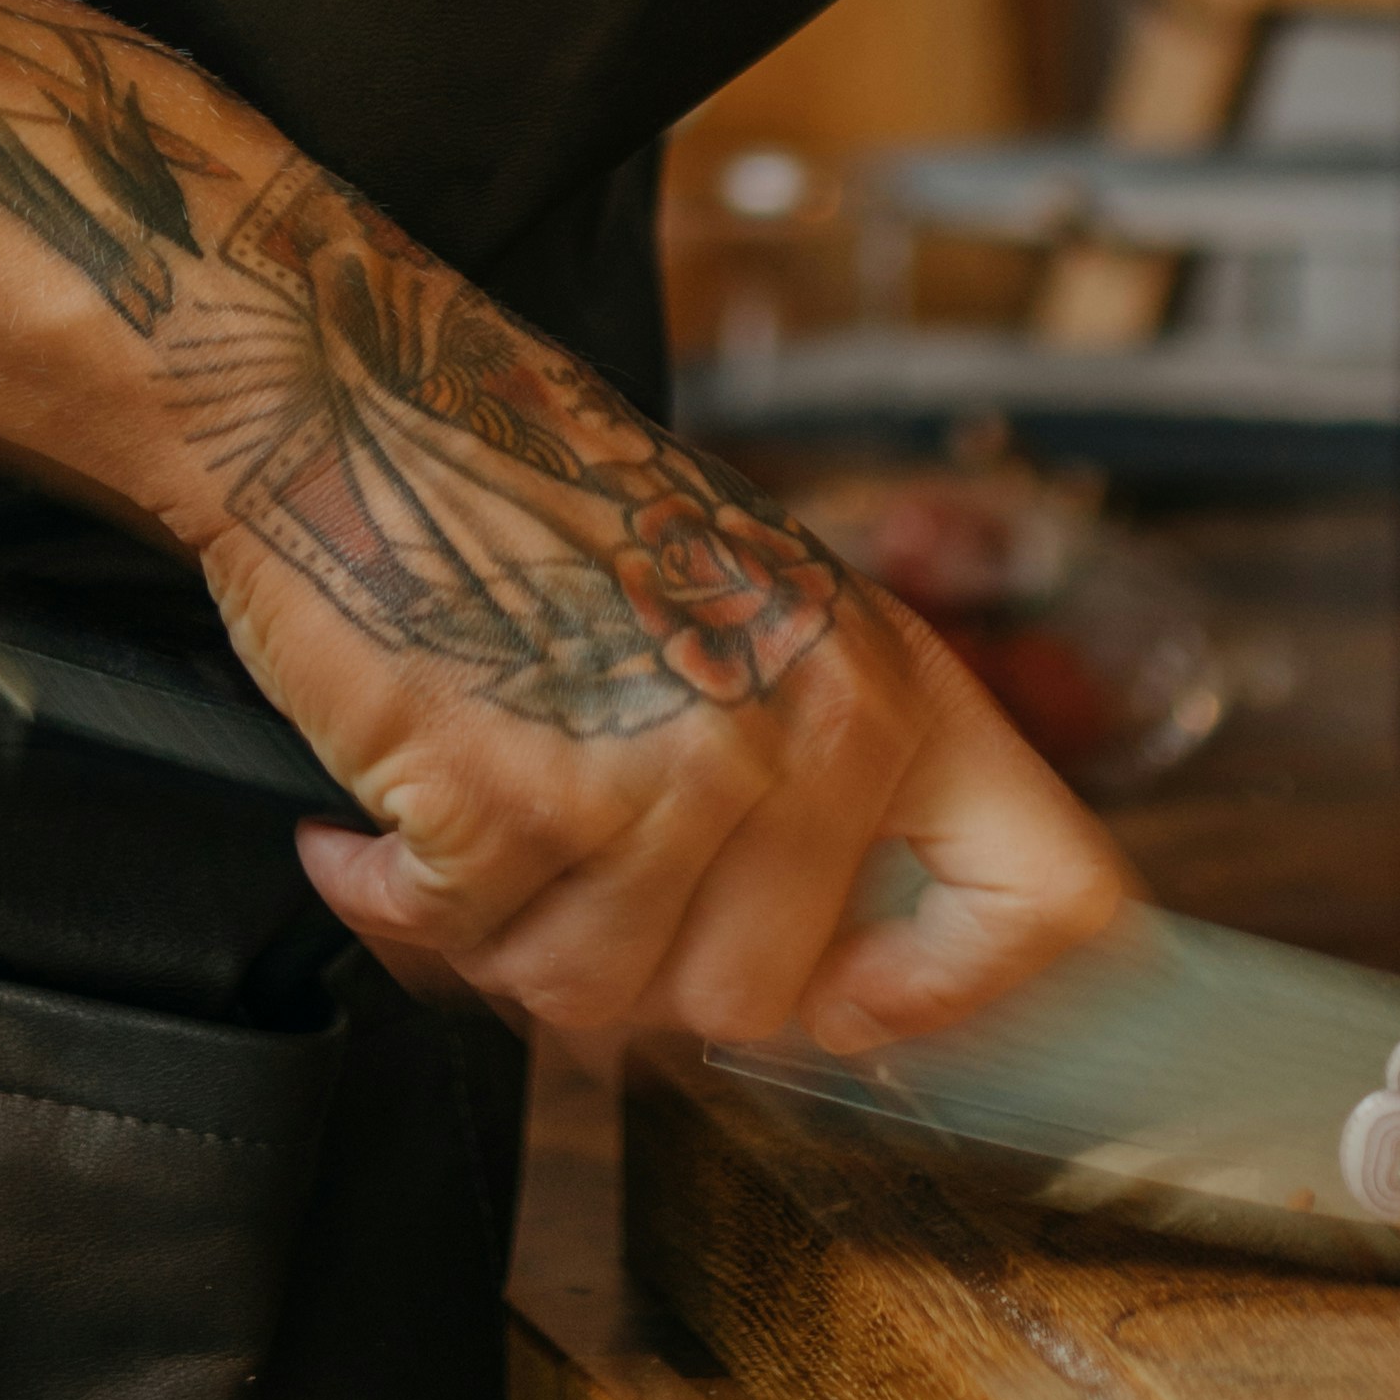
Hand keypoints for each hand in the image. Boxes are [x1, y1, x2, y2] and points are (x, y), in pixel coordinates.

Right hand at [210, 500, 1133, 1061]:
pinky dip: (399, 898)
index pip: (1044, 902)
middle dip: (635, 962)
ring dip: (504, 932)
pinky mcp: (514, 801)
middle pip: (753, 1004)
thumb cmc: (531, 494)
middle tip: (557, 865)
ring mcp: (661, 772)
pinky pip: (467, 948)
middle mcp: (798, 733)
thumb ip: (823, 781)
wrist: (355, 389)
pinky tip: (382, 816)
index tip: (855, 1009)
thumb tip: (850, 986)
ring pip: (595, 998)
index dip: (958, 996)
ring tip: (467, 811)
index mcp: (882, 681)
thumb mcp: (749, 606)